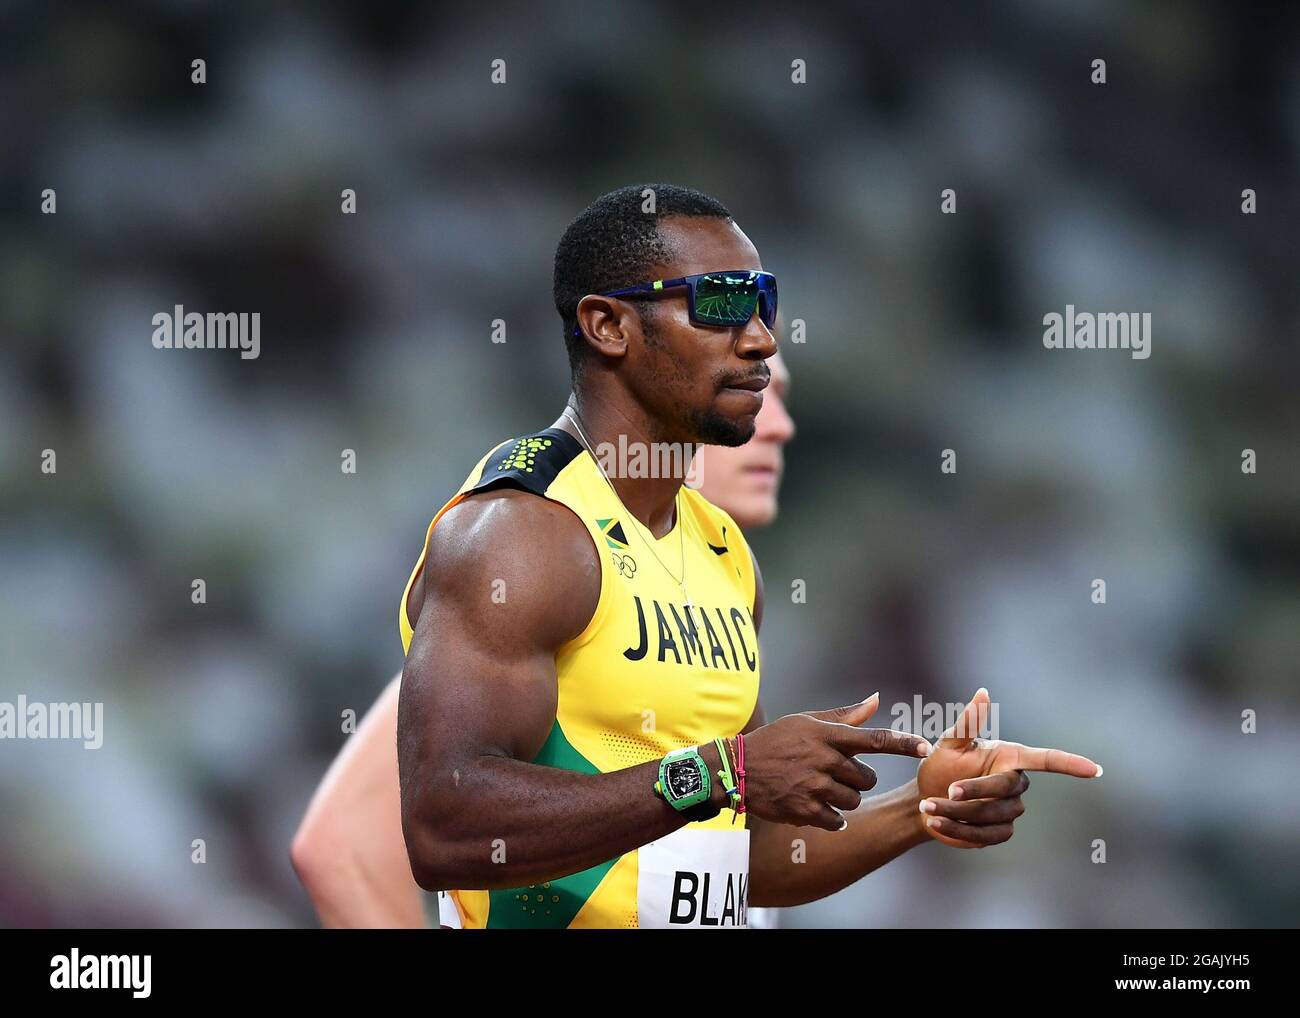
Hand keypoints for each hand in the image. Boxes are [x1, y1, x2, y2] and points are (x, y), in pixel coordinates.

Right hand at [743, 693, 930, 831]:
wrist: (737, 769)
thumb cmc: (775, 742)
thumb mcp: (806, 722)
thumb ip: (844, 717)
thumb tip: (875, 700)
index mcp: (827, 735)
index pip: (874, 739)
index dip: (903, 743)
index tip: (925, 748)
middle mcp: (824, 759)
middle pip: (867, 778)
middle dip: (857, 779)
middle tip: (833, 774)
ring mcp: (814, 786)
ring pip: (853, 800)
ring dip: (843, 799)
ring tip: (820, 789)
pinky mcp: (804, 810)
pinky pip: (836, 820)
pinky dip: (832, 818)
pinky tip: (816, 807)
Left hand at [916, 687, 1100, 848]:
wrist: (924, 800)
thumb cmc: (939, 766)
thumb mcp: (949, 744)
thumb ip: (968, 724)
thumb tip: (983, 693)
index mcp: (1009, 757)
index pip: (1046, 760)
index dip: (1070, 764)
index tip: (1096, 770)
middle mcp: (1015, 783)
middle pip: (1006, 788)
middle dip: (975, 790)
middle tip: (947, 790)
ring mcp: (1010, 810)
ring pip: (993, 814)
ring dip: (958, 811)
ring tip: (929, 806)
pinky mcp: (1000, 832)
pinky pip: (985, 835)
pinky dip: (958, 829)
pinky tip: (936, 823)